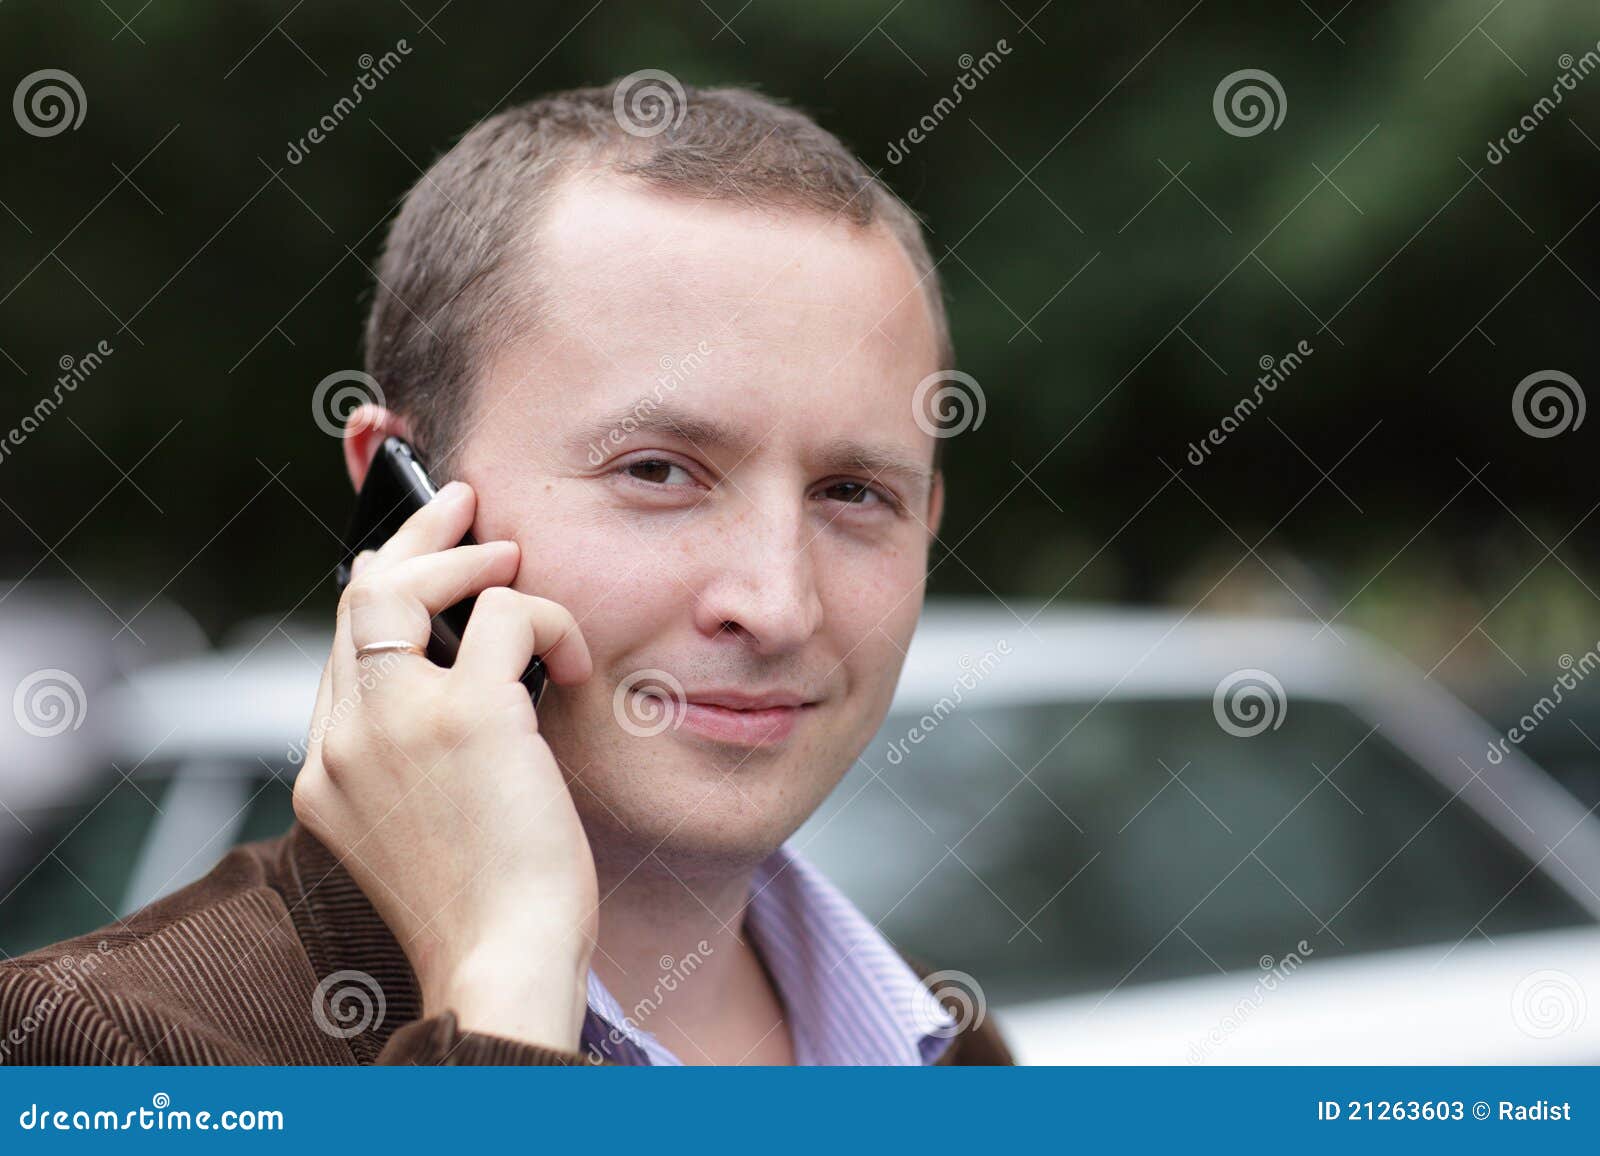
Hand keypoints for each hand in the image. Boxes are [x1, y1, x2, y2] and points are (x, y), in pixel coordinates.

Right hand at [292, 480, 596, 1052]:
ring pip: (402, 586)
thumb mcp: (429, 827)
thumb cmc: (486, 908)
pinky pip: (502, 615)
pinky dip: (546, 619)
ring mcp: (392, 725)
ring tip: (513, 558)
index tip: (418, 556)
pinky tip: (572, 663)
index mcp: (325, 775)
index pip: (340, 651)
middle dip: (411, 538)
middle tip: (460, 505)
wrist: (502, 963)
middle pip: (356, 599)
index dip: (380, 591)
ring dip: (468, 559)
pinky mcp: (462, 716)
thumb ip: (422, 756)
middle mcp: (341, 742)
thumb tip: (472, 679)